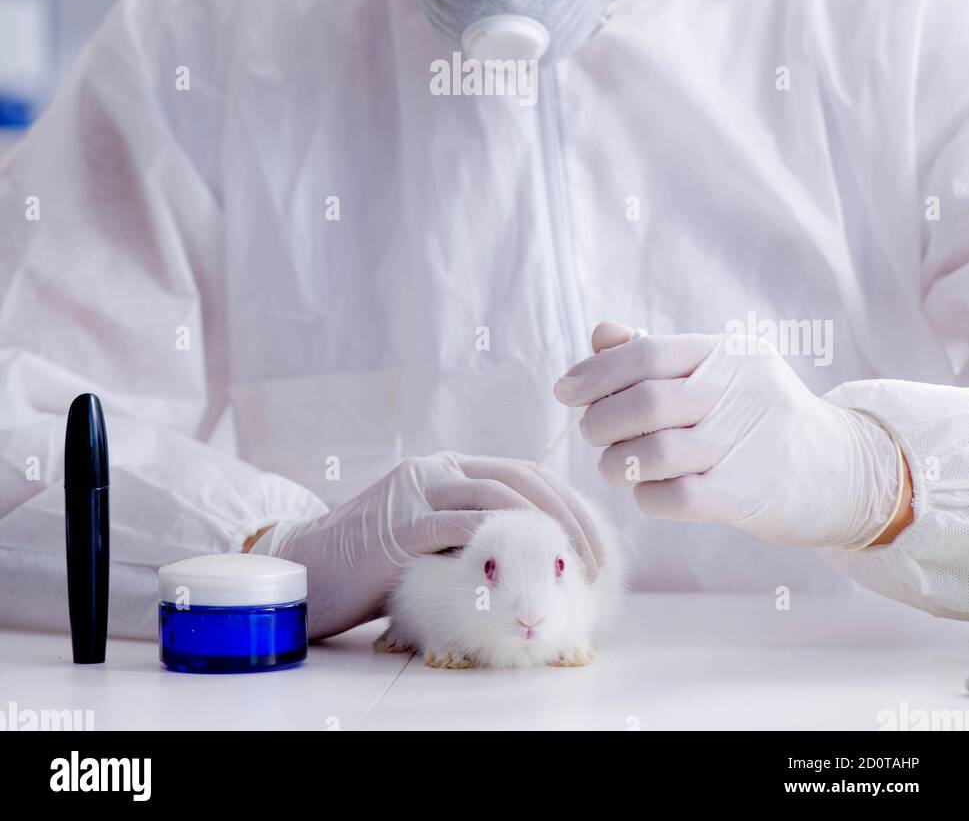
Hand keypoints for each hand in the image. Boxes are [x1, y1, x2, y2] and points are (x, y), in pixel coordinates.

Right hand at [260, 451, 605, 638]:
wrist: (304, 570)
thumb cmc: (371, 566)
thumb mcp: (431, 540)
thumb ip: (470, 533)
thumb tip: (535, 558)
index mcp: (446, 469)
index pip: (521, 473)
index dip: (565, 502)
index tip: (594, 543)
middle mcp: (434, 469)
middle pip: (519, 480)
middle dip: (567, 518)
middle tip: (595, 561)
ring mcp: (416, 492)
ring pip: (497, 497)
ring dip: (544, 533)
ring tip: (569, 569)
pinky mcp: (400, 524)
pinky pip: (461, 527)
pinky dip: (499, 543)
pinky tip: (523, 567)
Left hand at [554, 321, 902, 549]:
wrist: (843, 472)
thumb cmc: (762, 417)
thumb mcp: (721, 372)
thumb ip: (658, 352)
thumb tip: (600, 334)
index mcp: (730, 352)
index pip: (647, 352)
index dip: (596, 372)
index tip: (565, 390)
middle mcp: (741, 392)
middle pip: (644, 402)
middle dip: (600, 420)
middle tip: (592, 433)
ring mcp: (746, 444)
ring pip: (651, 452)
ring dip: (616, 462)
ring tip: (616, 465)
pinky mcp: (747, 495)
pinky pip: (671, 497)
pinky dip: (645, 496)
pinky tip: (649, 491)